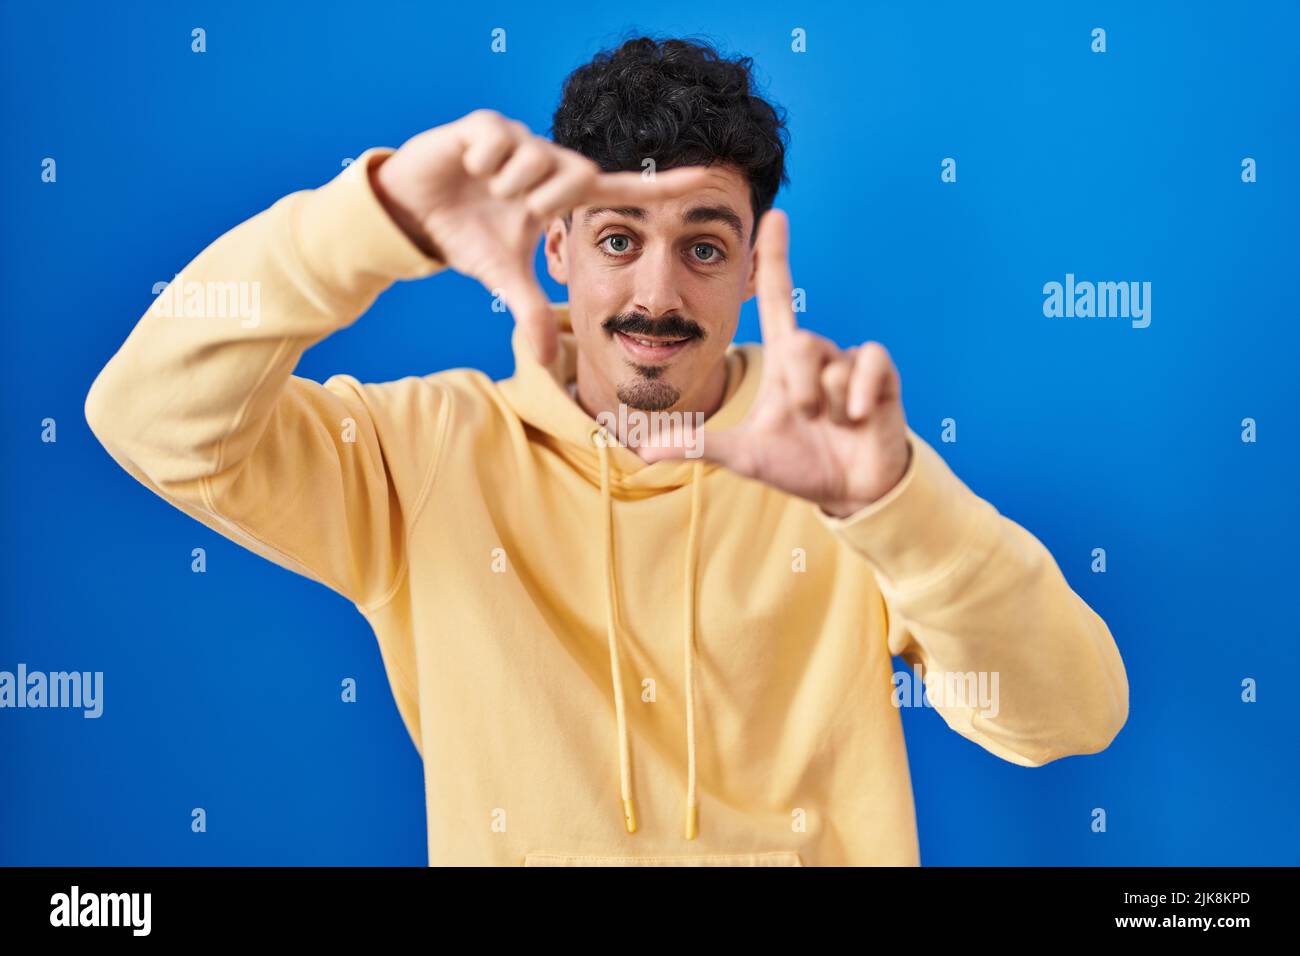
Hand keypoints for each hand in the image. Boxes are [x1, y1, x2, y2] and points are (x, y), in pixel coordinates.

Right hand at [371, 109, 712, 364]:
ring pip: (535, 160)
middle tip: (518, 211)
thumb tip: (549, 363)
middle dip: (546, 201)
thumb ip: (530, 312)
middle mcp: (550, 163)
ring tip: (486, 188)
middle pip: (577, 173)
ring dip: (508, 185)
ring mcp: (521, 141)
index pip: (623, 190)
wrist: (415, 212)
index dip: (663, 187)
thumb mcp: (503, 277)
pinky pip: (500, 141)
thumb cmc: (468, 236)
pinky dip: (482, 162)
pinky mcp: (487, 125)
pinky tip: (469, 167)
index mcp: (562, 196)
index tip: (707, 179)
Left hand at [641, 209, 911, 518]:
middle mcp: (818, 353)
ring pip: (829, 363)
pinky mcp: (884, 377)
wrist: (849, 491)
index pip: (780, 296)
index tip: (775, 215)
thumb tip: (646, 449)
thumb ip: (698, 445)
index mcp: (785, 359)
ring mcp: (851, 364)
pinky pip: (868, 365)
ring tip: (834, 424)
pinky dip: (858, 396)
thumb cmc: (799, 463)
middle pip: (800, 342)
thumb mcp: (744, 455)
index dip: (776, 257)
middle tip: (808, 418)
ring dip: (825, 403)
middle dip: (799, 391)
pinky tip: (858, 418)